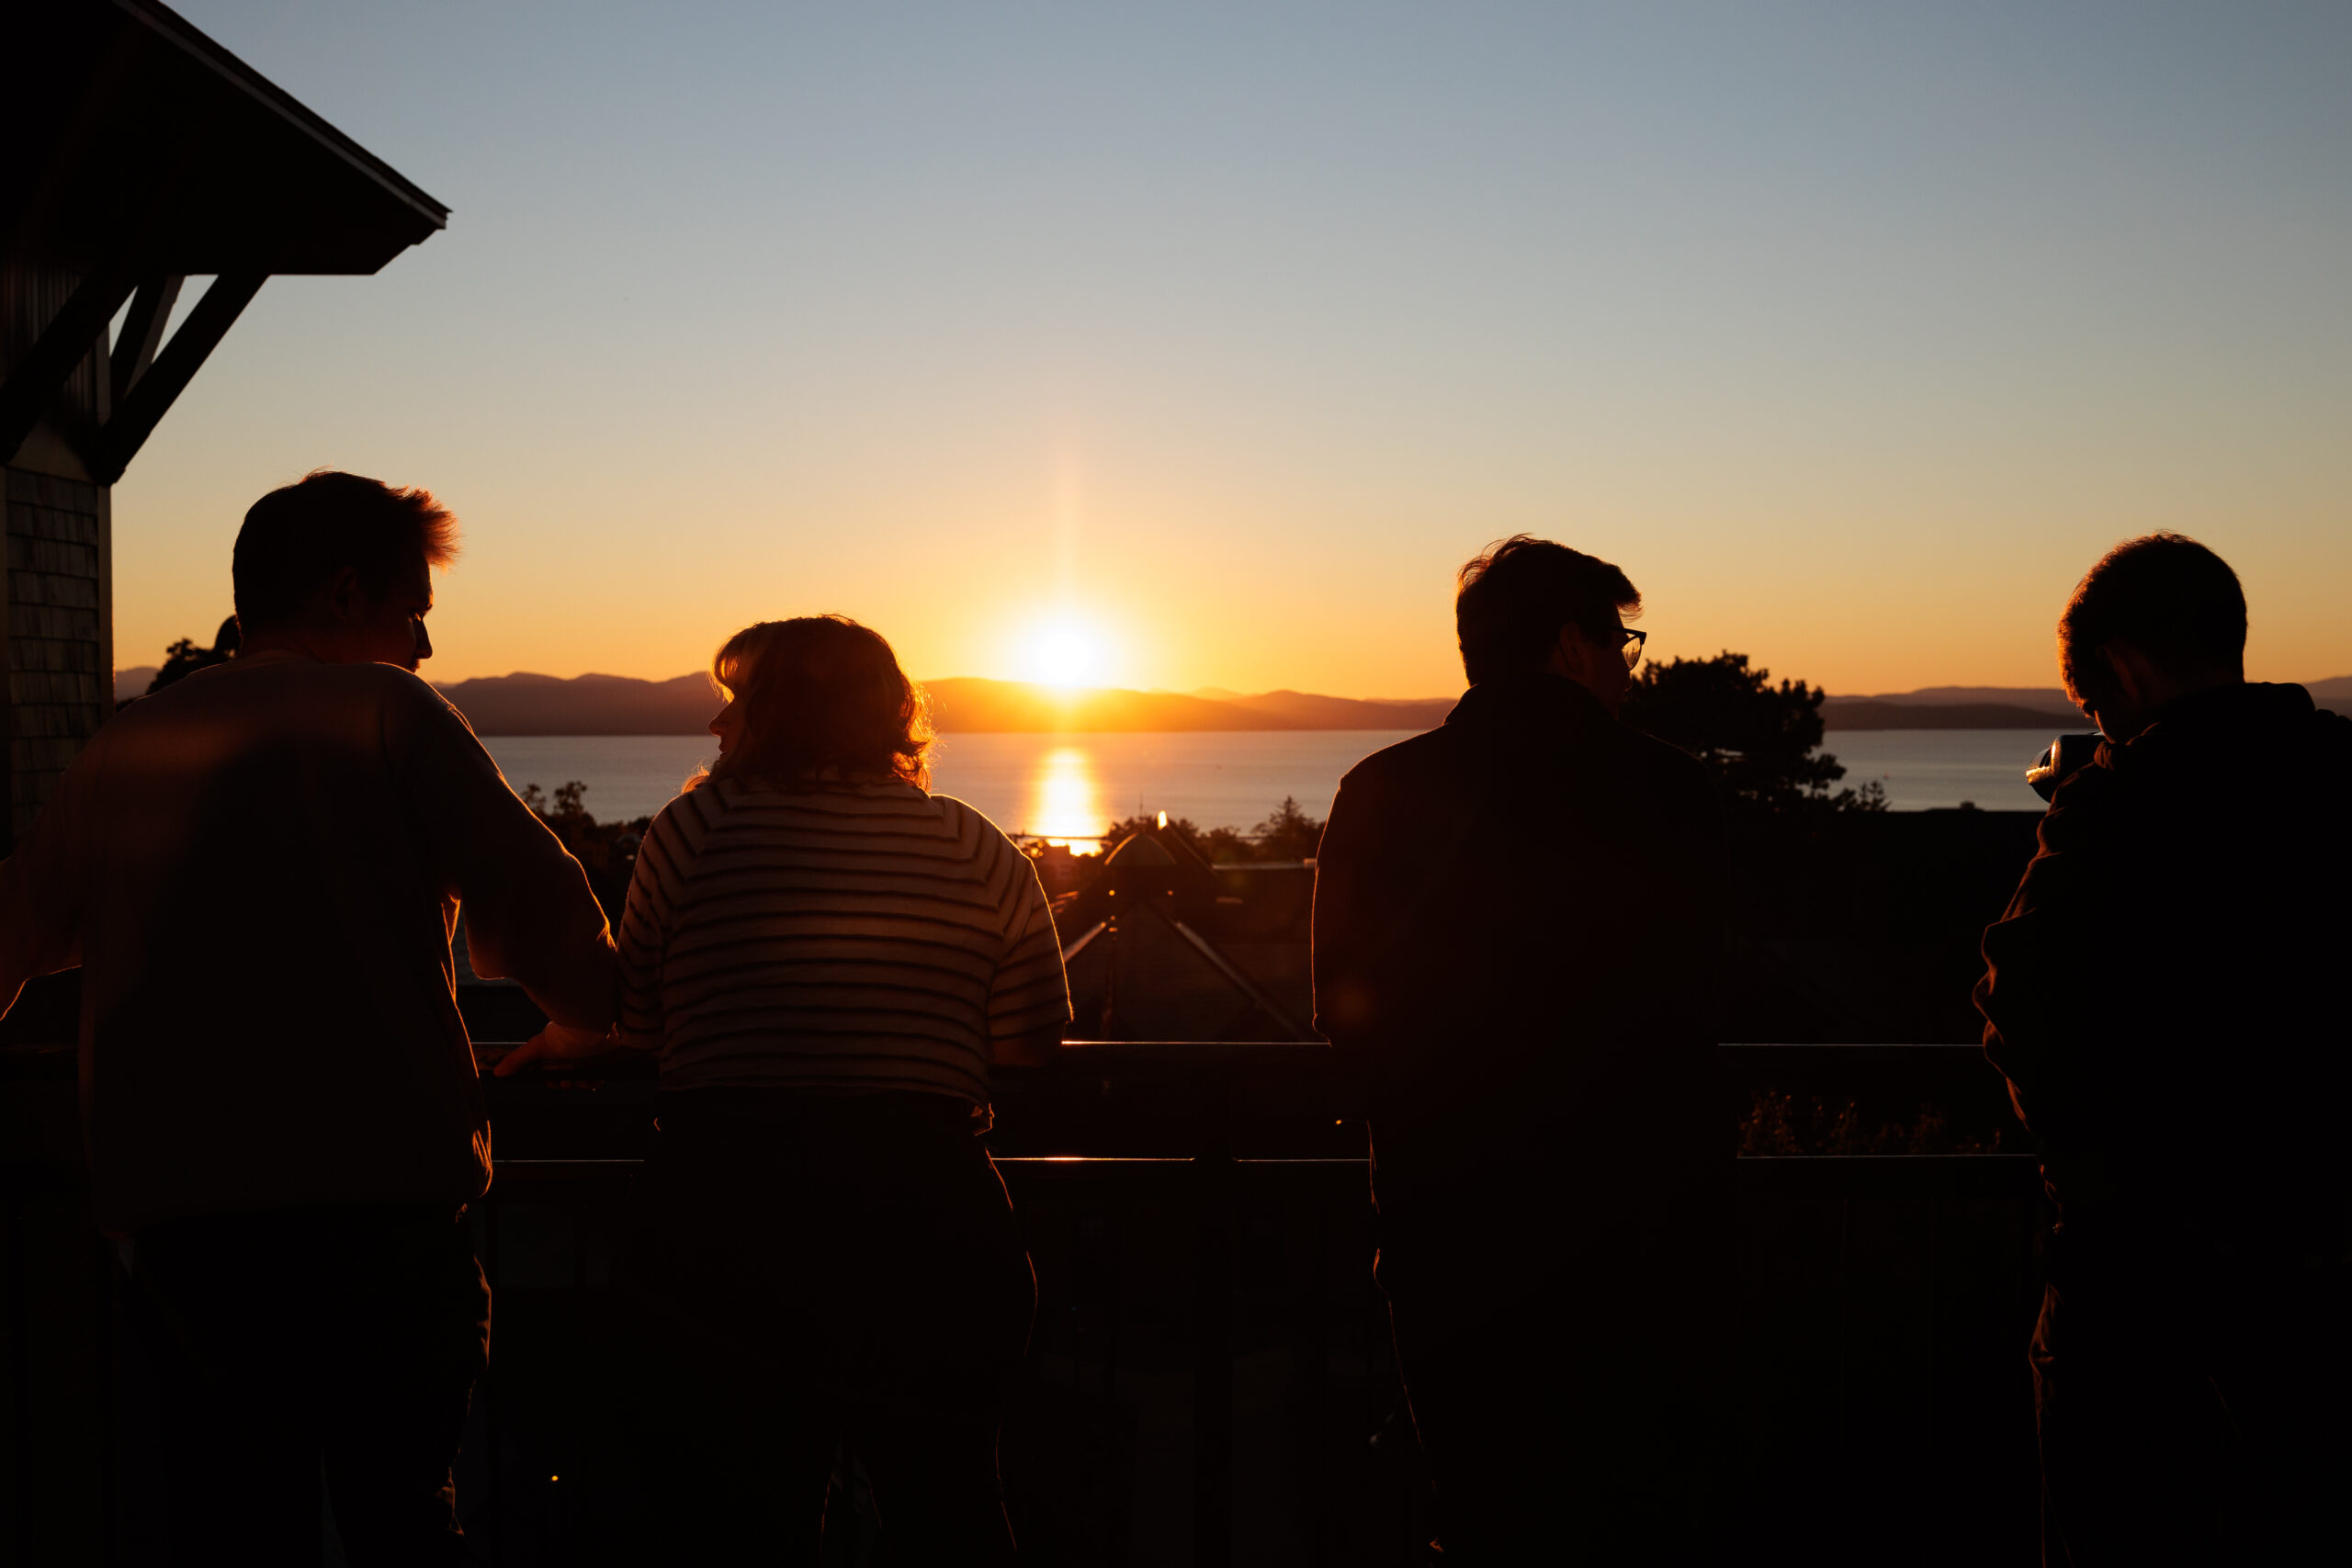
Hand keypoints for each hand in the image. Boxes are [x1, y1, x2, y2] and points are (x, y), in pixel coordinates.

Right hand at [493, 1020, 617, 1075]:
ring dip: (580, 1084)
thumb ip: (517, 1060)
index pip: (553, 1075)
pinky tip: (593, 1079)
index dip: (553, 1081)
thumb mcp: (536, 1048)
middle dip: (567, 1084)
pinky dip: (594, 1082)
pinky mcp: (603, 1061)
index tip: (553, 1081)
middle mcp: (573, 1056)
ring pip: (582, 1081)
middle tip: (568, 1080)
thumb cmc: (563, 1036)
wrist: (593, 1028)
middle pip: (568, 1080)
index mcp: (557, 1054)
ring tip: (582, 1079)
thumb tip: (496, 1073)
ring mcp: (588, 1059)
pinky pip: (598, 1079)